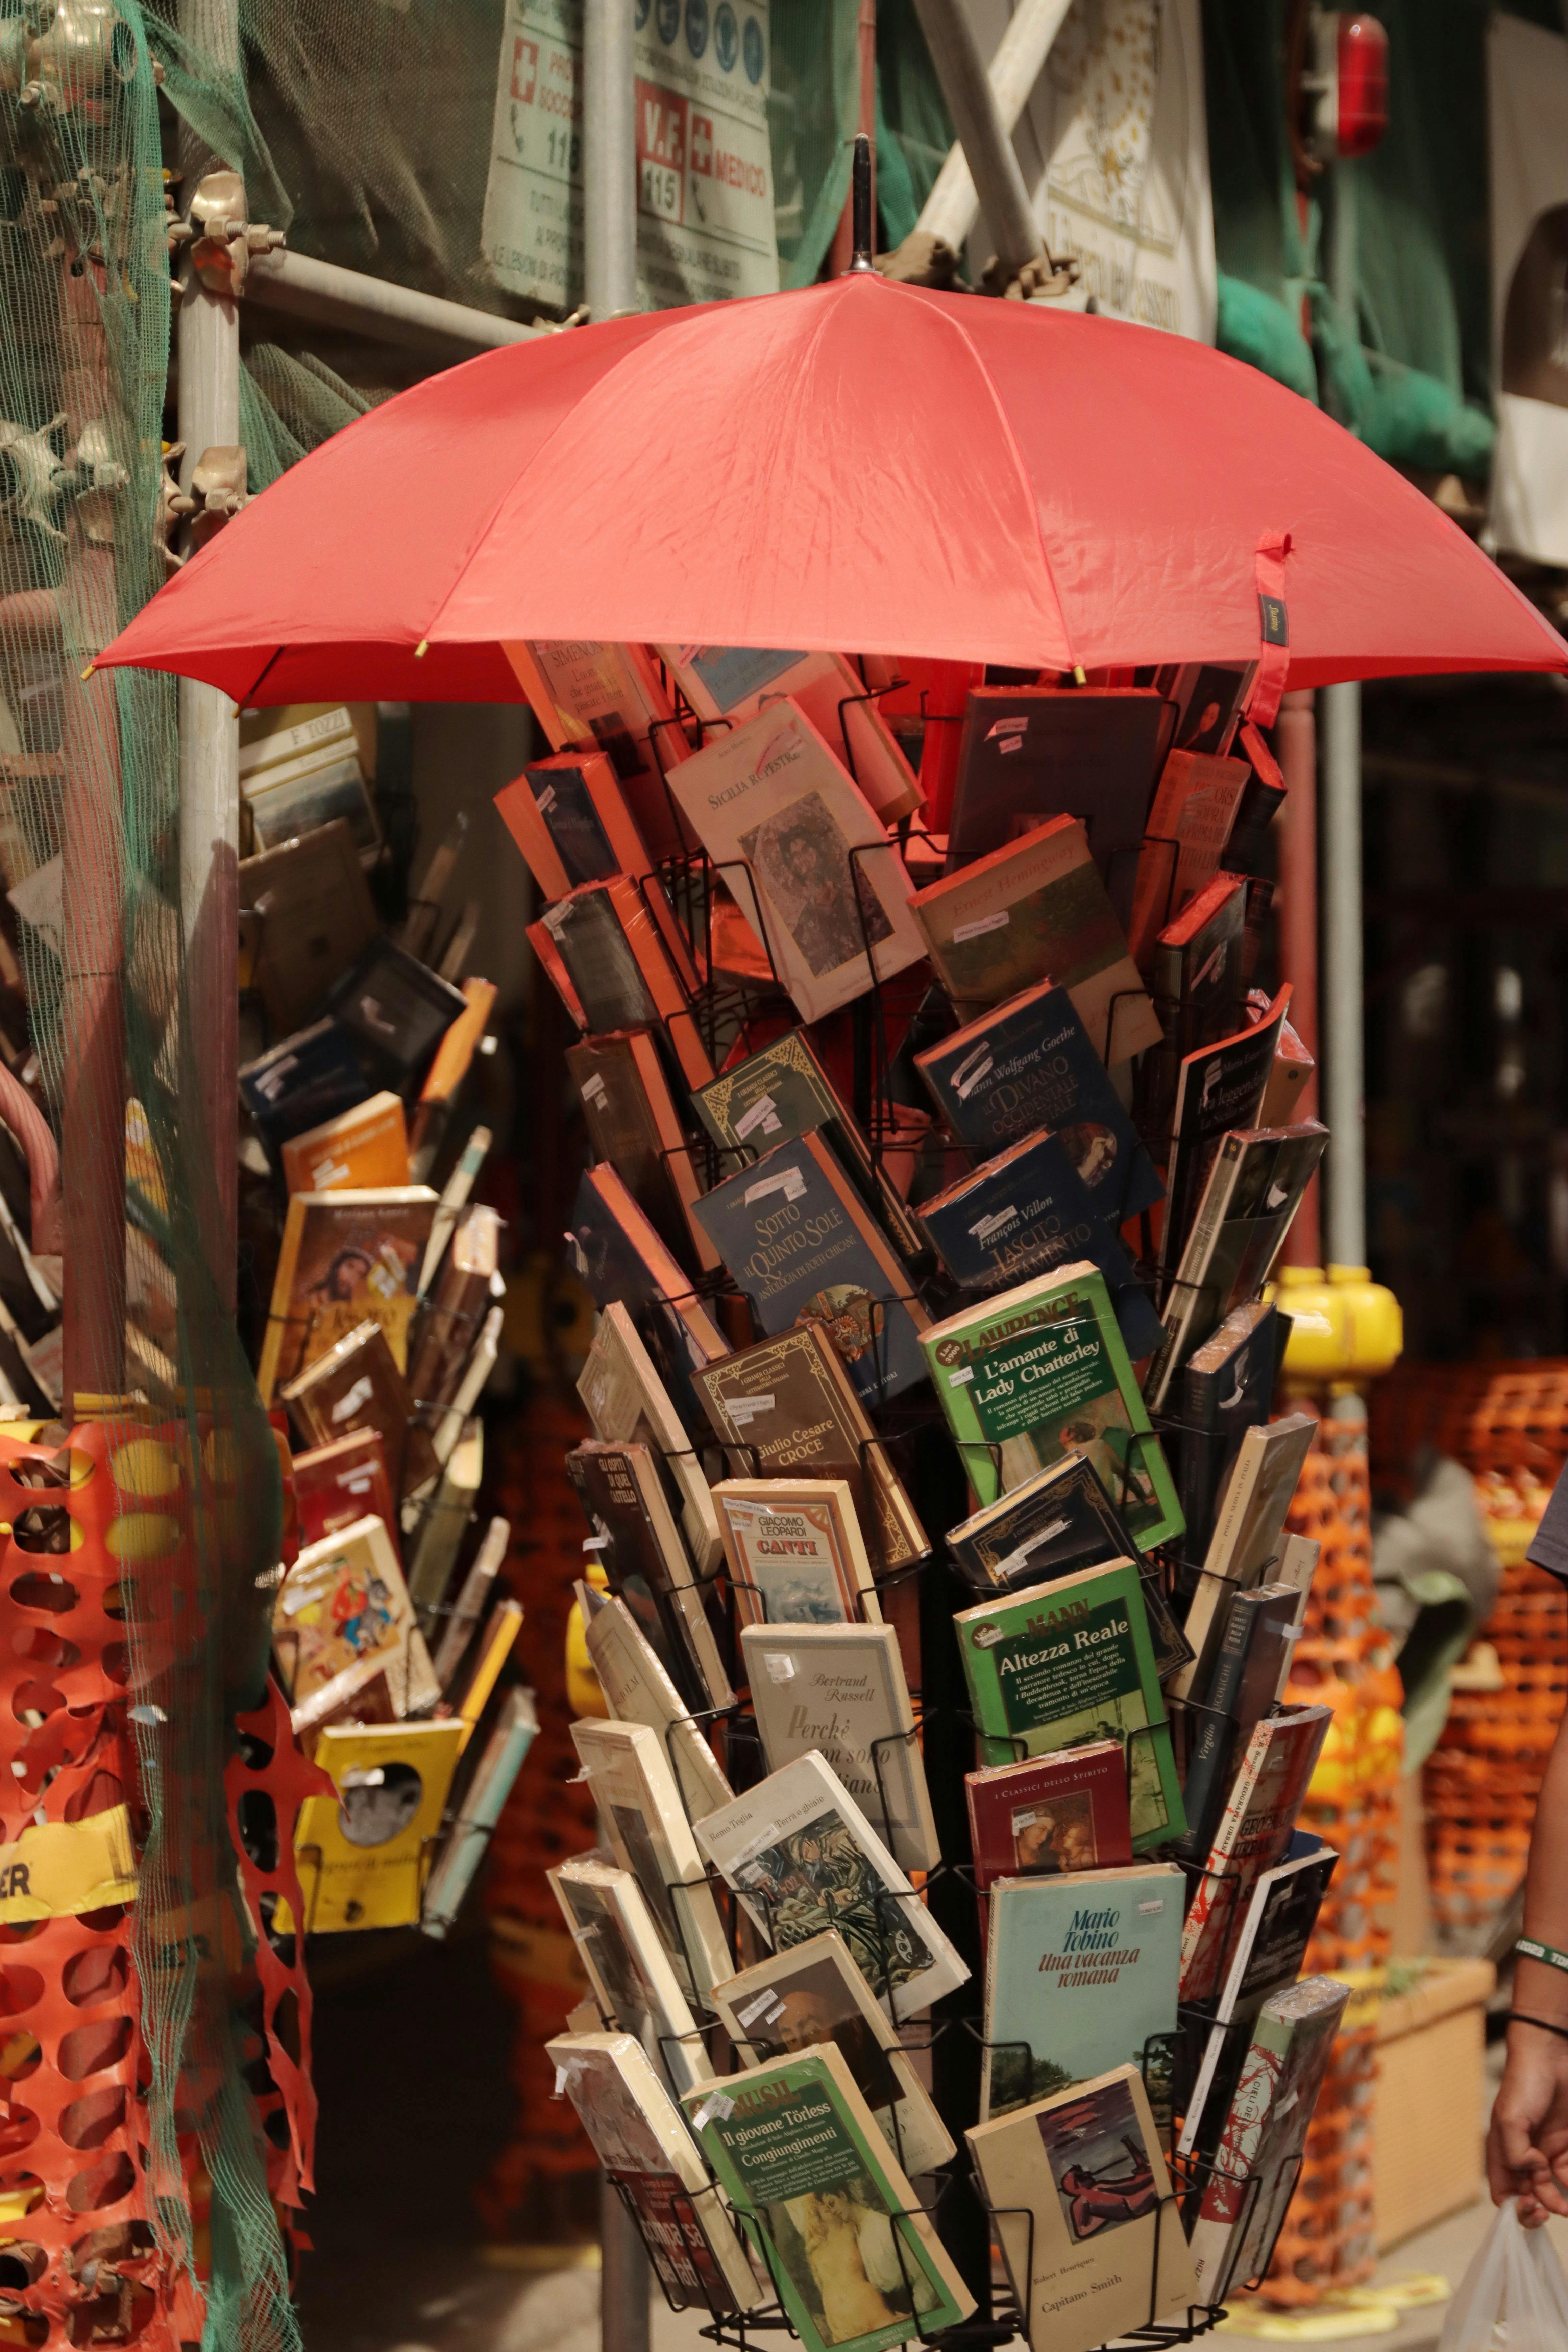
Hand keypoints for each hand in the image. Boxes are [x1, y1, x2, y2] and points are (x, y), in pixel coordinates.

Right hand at [1488, 2026, 1567, 2224]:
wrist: (1552, 2058)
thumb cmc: (1524, 2084)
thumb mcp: (1509, 2118)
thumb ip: (1515, 2153)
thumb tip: (1534, 2174)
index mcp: (1503, 2153)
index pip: (1503, 2194)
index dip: (1515, 2208)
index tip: (1532, 2205)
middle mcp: (1525, 2159)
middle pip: (1531, 2198)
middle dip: (1543, 2208)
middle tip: (1558, 2207)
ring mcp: (1548, 2155)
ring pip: (1555, 2193)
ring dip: (1563, 2202)